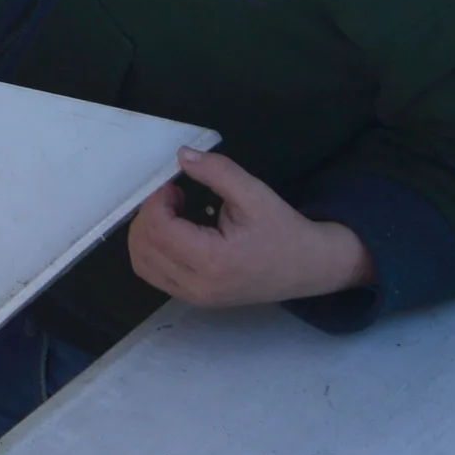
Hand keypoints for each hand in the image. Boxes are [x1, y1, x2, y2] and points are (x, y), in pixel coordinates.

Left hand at [122, 148, 372, 309]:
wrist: (311, 267)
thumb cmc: (284, 230)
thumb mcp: (254, 193)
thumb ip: (216, 171)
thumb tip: (181, 155)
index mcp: (212, 261)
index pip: (158, 229)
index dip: (156, 201)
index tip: (174, 185)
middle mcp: (199, 286)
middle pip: (143, 248)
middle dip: (148, 215)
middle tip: (172, 197)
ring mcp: (196, 298)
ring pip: (143, 265)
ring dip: (147, 233)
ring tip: (173, 214)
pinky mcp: (197, 299)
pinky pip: (156, 275)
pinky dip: (153, 251)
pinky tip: (176, 233)